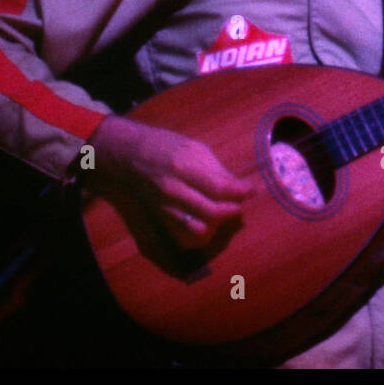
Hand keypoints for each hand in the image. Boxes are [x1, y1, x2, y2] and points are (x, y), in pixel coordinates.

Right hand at [87, 115, 255, 249]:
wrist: (131, 155)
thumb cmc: (167, 146)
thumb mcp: (195, 148)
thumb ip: (218, 170)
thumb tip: (242, 188)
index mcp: (183, 166)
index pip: (219, 187)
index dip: (240, 192)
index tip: (252, 189)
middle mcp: (173, 190)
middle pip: (212, 212)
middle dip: (233, 209)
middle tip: (239, 202)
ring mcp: (165, 207)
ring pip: (199, 230)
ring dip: (218, 224)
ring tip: (223, 212)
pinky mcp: (161, 218)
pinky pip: (185, 238)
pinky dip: (200, 236)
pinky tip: (207, 223)